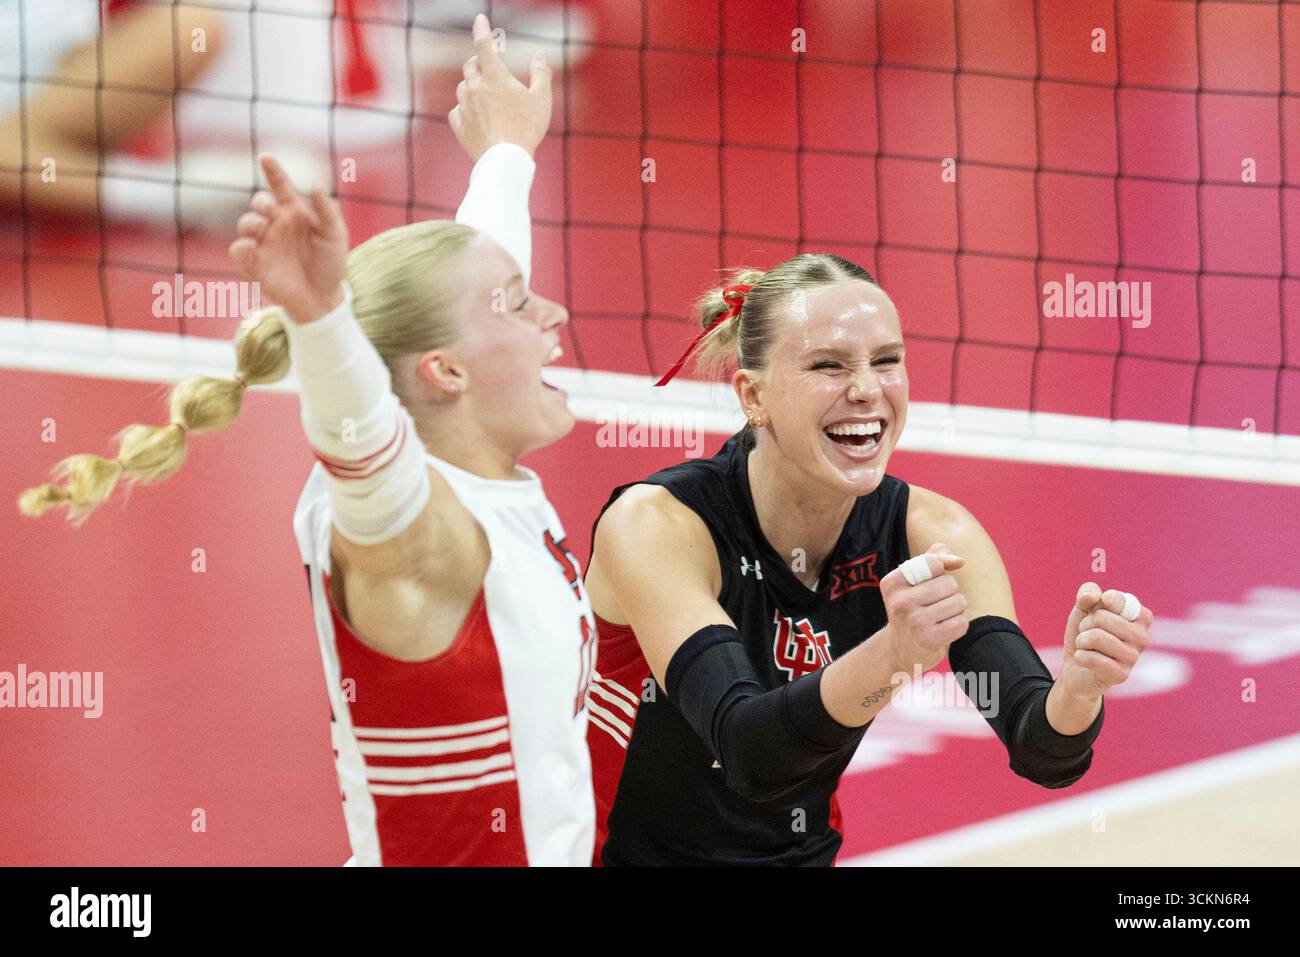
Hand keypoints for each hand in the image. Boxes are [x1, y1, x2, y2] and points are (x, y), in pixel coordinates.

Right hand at [227, 154, 347, 323]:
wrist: (323, 299)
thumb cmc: (330, 264)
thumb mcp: (335, 236)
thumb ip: (326, 210)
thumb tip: (314, 183)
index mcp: (295, 212)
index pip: (280, 186)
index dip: (272, 170)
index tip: (266, 157)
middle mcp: (276, 224)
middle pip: (259, 203)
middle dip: (260, 202)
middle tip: (268, 210)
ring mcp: (263, 243)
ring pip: (245, 223)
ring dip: (250, 222)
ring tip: (261, 229)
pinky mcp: (254, 264)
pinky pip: (238, 251)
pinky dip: (241, 247)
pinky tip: (251, 248)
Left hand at [449, 13, 552, 162]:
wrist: (505, 161)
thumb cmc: (526, 128)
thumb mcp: (541, 99)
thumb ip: (540, 74)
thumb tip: (540, 56)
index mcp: (495, 76)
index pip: (484, 44)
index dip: (481, 29)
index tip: (480, 19)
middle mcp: (475, 87)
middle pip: (470, 65)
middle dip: (479, 63)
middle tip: (490, 69)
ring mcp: (464, 106)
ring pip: (462, 87)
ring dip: (471, 86)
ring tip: (486, 97)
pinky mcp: (458, 125)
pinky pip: (457, 110)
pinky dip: (464, 109)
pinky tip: (475, 116)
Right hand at [880, 543, 968, 672]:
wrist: (900, 649)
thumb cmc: (913, 607)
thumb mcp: (914, 580)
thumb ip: (935, 558)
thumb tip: (959, 561)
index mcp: (892, 583)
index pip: (933, 562)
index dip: (942, 569)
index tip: (934, 580)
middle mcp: (900, 602)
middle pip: (950, 582)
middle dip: (949, 592)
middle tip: (934, 604)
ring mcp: (914, 622)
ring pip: (959, 602)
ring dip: (955, 610)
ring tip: (939, 617)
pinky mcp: (929, 639)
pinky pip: (962, 622)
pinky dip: (958, 625)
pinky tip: (943, 630)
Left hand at [1059, 583, 1152, 699]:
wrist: (1076, 667)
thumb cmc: (1086, 633)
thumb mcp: (1084, 607)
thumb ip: (1088, 593)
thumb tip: (1092, 596)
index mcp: (1140, 617)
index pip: (1119, 600)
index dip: (1102, 601)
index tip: (1099, 607)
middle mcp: (1143, 637)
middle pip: (1102, 618)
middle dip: (1085, 624)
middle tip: (1088, 632)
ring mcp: (1133, 657)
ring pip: (1096, 637)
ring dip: (1081, 640)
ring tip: (1086, 646)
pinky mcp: (1121, 675)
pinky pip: (1092, 658)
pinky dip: (1080, 656)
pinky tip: (1085, 660)